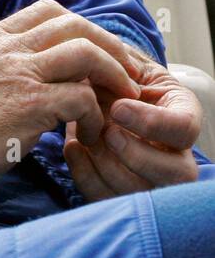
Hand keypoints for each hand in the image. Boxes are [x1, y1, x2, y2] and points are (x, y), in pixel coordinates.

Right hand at [0, 0, 142, 190]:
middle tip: (124, 71)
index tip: (98, 51)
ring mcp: (18, 72)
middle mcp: (6, 47)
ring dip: (113, 73)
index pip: (48, 10)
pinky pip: (82, 96)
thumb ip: (9, 61)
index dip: (82, 28)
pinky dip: (95, 114)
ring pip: (85, 52)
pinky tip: (89, 130)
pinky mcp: (29, 103)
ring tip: (121, 96)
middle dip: (109, 45)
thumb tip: (49, 66)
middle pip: (74, 24)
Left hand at [64, 55, 201, 200]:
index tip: (118, 107)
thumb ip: (117, 64)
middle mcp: (175, 151)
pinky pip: (108, 196)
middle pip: (177, 174)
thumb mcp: (119, 61)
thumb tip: (108, 72)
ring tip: (84, 135)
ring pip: (142, 191)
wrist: (91, 89)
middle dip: (136, 155)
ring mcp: (150, 175)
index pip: (185, 129)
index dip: (153, 123)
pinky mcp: (120, 188)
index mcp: (181, 114)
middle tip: (106, 132)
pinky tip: (72, 147)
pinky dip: (85, 174)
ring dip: (106, 164)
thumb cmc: (111, 75)